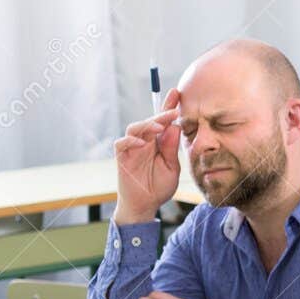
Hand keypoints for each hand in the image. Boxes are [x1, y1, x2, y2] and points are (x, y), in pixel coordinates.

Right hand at [113, 87, 181, 221]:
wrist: (145, 205)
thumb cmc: (159, 186)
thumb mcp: (171, 167)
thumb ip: (171, 149)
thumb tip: (175, 127)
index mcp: (158, 142)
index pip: (163, 121)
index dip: (168, 106)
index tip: (177, 93)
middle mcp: (144, 141)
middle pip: (150, 121)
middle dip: (161, 114)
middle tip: (174, 111)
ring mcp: (132, 148)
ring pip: (135, 128)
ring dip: (147, 125)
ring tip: (159, 126)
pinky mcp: (121, 157)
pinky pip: (122, 143)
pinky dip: (131, 140)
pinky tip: (142, 142)